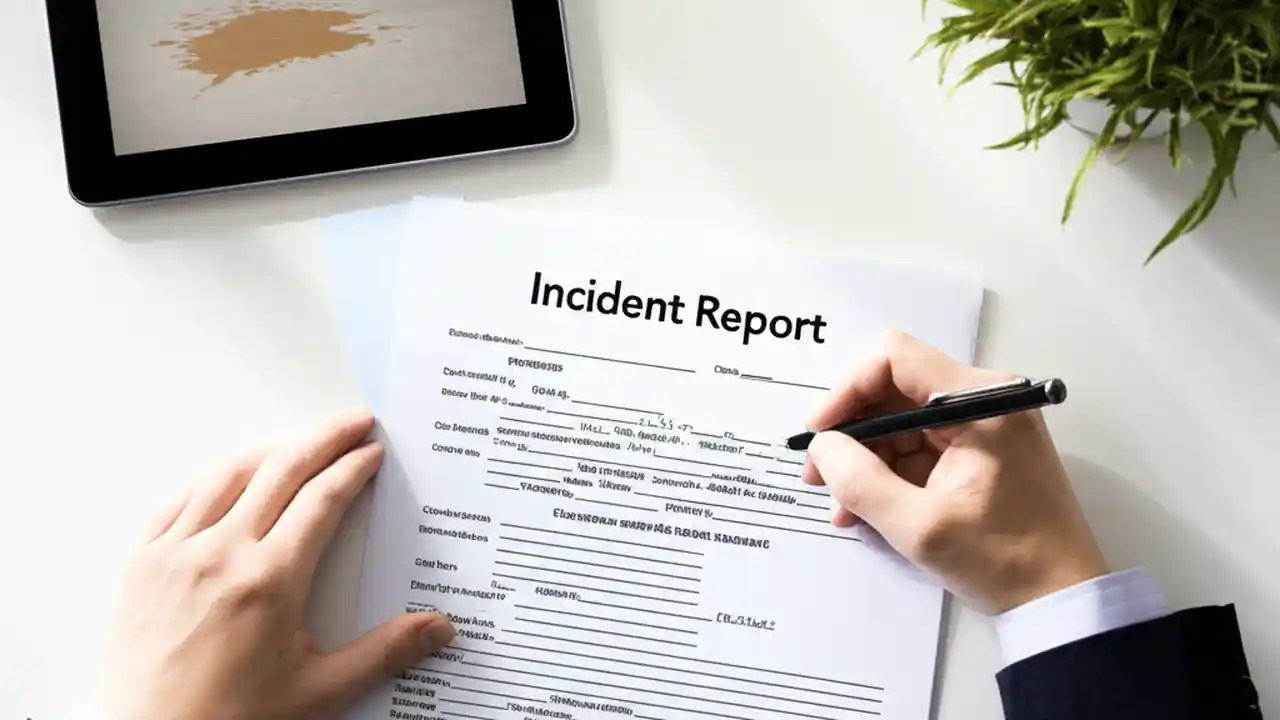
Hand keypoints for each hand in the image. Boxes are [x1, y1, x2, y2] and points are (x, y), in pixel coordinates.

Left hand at [97, 411, 454, 719]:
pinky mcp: (142, 564)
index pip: (323, 499)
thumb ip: (384, 652)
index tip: (373, 451)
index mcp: (270, 580)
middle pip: (282, 470)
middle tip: (353, 421)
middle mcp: (221, 554)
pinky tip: (230, 478)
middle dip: (324, 438)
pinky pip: (178, 501)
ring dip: (271, 449)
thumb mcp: (320, 691)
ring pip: (228, 474)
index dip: (353, 468)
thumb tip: (439, 629)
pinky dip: (212, 479)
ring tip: (299, 442)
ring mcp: (175, 554)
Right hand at [802, 332, 1107, 612]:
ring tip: (844, 506)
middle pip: (894, 390)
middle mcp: (983, 400)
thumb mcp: (921, 528)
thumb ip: (862, 482)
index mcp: (980, 403)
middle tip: (819, 474)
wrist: (1061, 599)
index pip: (895, 359)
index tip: (821, 433)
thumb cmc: (1005, 560)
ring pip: (900, 422)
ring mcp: (982, 426)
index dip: (848, 390)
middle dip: (851, 433)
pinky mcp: (978, 451)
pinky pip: (918, 447)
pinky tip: (868, 509)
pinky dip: (889, 474)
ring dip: (866, 460)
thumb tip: (822, 447)